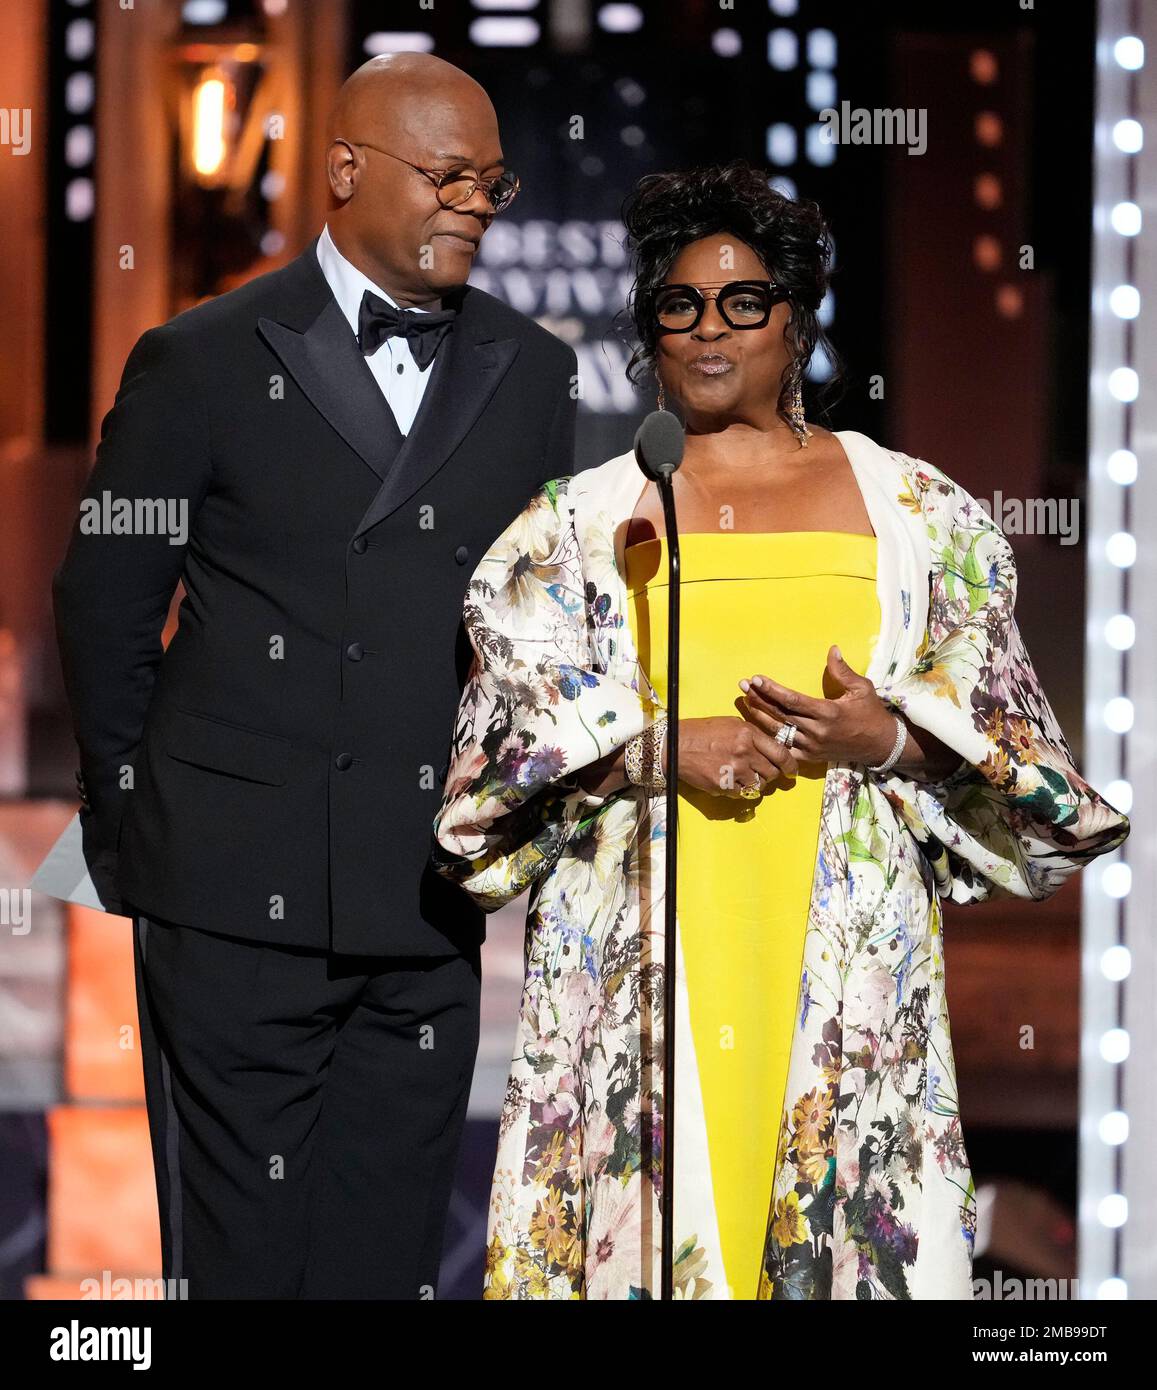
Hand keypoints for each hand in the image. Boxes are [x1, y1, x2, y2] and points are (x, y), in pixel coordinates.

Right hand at [675, 716, 800, 796]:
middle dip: (771, 774)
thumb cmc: (703, 732)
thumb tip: (771, 746)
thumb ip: (753, 734)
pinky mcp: (724, 786)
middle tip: (763, 772)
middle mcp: (744, 753)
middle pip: (772, 772)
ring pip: (759, 785)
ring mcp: (734, 771)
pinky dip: (741, 790)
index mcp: (748, 734)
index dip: (790, 765)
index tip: (792, 771)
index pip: (780, 753)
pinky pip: (743, 794)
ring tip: (744, 776)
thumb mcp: (731, 724)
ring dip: (755, 783)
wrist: (676, 745)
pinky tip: (732, 781)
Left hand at [737, 646, 899, 766]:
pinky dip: (770, 740)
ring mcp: (812, 746)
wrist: (880, 745)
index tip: (756, 678)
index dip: (771, 689)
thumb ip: (843, 671)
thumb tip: (832, 649)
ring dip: (760, 717)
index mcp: (827, 712)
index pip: (791, 700)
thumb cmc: (871, 714)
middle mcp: (816, 731)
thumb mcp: (862, 689)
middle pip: (780, 714)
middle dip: (759, 699)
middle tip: (743, 686)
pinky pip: (785, 750)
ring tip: (745, 702)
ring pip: (779, 732)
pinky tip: (757, 729)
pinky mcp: (811, 758)